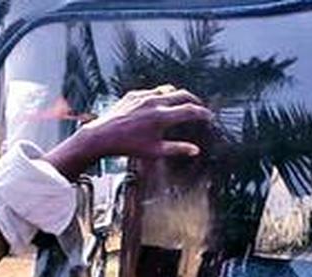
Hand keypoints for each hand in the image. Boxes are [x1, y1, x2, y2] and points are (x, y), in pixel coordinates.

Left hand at [45, 85, 212, 178]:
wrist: (102, 136)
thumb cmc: (127, 146)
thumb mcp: (154, 151)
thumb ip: (177, 149)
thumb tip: (195, 150)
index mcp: (161, 117)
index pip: (190, 111)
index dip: (203, 113)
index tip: (209, 116)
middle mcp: (154, 102)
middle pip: (183, 94)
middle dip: (194, 100)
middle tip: (200, 107)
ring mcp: (143, 96)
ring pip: (168, 90)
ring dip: (178, 96)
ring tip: (182, 104)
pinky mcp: (133, 94)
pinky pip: (152, 91)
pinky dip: (161, 96)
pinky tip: (161, 104)